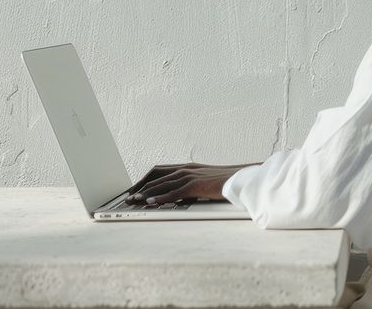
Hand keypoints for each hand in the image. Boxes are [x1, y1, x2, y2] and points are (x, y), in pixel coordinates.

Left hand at [123, 162, 260, 204]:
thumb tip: (180, 198)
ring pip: (161, 183)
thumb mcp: (205, 183)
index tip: (135, 189)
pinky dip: (160, 197)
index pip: (160, 170)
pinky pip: (173, 192)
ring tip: (133, 201)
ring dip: (145, 193)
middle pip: (156, 176)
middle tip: (128, 197)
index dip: (145, 180)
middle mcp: (186, 169)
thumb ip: (192, 187)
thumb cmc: (227, 182)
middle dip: (140, 186)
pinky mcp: (195, 185)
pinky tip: (150, 203)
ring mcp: (190, 175)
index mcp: (188, 167)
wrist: (243, 178)